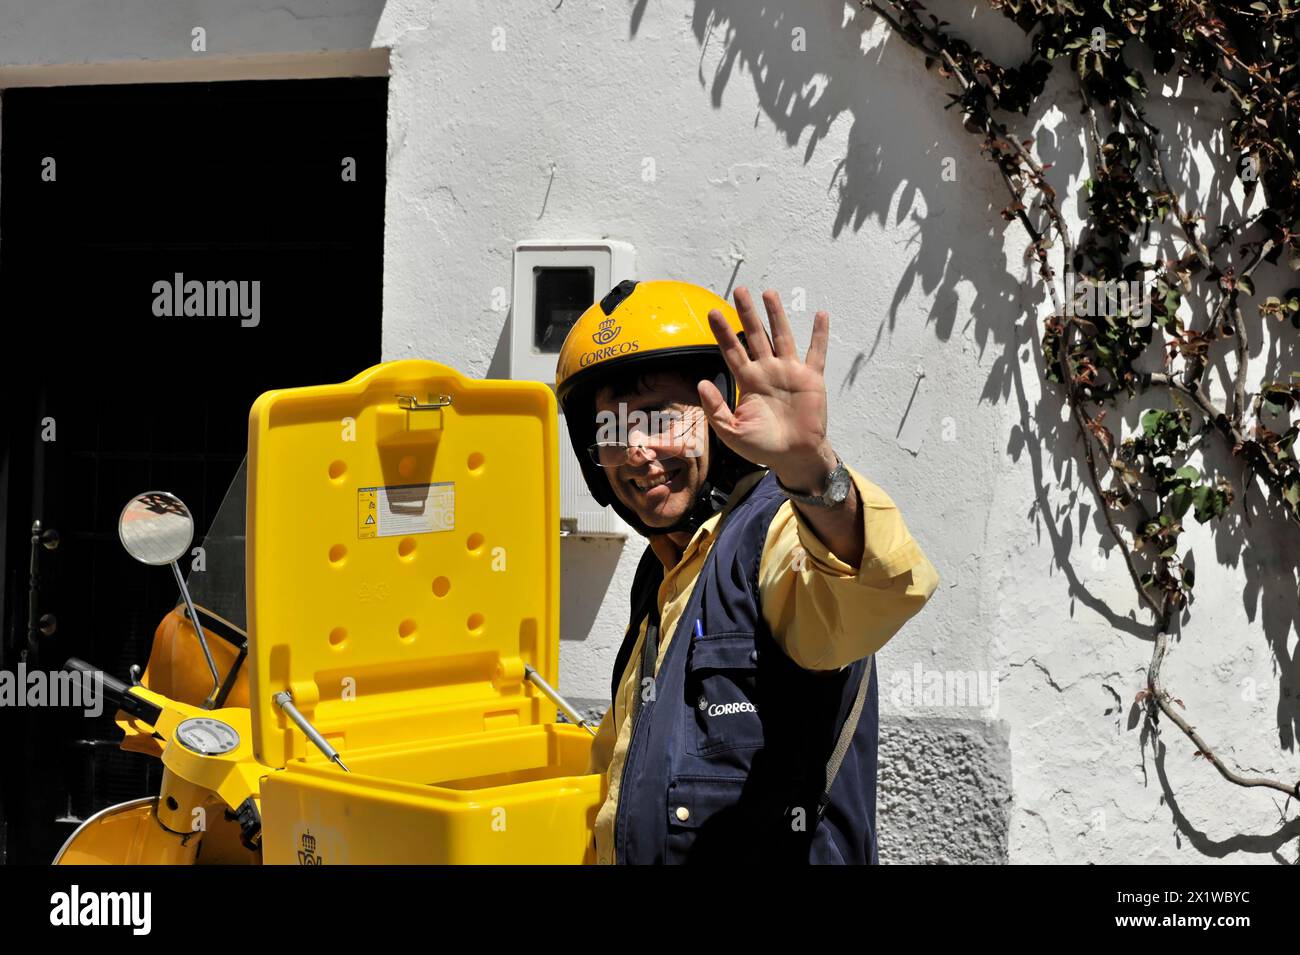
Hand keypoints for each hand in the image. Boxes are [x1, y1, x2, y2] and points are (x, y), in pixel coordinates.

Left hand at [699, 287, 836, 492]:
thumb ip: (715, 408)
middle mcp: (768, 371)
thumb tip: (701, 382)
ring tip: (769, 293)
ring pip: (782, 336)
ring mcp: (790, 372)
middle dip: (747, 313)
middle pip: (755, 336)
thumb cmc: (761, 446)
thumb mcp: (731, 431)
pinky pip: (817, 353)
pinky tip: (820, 315)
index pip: (732, 350)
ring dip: (776, 315)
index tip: (713, 312)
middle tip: (740, 290)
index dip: (723, 332)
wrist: (793, 457)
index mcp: (748, 381)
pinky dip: (819, 335)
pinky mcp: (811, 379)